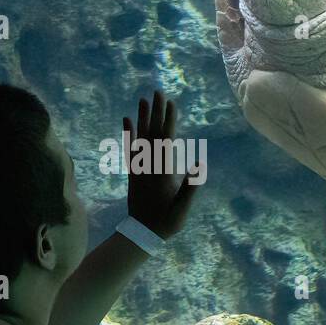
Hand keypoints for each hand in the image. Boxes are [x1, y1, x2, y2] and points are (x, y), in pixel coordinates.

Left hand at [123, 90, 201, 239]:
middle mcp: (148, 165)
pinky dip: (128, 134)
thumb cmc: (166, 222)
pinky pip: (129, 149)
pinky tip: (126, 119)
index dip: (168, 121)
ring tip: (143, 99)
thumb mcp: (182, 209)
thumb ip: (190, 188)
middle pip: (152, 133)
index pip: (166, 141)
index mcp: (162, 172)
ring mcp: (138, 167)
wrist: (141, 232)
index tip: (171, 104)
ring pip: (140, 137)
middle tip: (157, 91)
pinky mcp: (132, 171)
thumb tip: (198, 164)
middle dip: (156, 112)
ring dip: (142, 117)